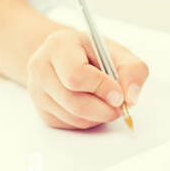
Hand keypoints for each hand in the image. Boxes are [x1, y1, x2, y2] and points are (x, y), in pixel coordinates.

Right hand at [26, 28, 148, 129]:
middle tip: (119, 106)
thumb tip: (130, 97)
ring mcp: (37, 92)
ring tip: (107, 103)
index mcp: (58, 45)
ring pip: (73, 117)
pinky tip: (92, 106)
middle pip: (74, 101)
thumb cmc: (90, 53)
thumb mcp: (115, 51)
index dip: (101, 88)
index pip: (76, 74)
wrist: (65, 57)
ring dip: (97, 116)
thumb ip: (132, 70)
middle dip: (103, 109)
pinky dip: (87, 121)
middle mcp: (41, 68)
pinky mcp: (42, 111)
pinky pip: (69, 125)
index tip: (119, 95)